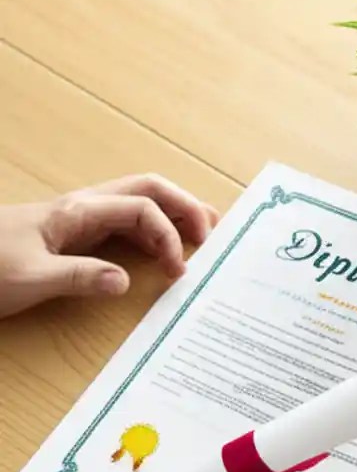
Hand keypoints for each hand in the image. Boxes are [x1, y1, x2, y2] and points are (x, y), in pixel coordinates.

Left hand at [0, 174, 218, 317]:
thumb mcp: (30, 278)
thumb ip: (80, 277)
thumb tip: (125, 282)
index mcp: (78, 211)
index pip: (143, 209)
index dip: (168, 237)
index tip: (176, 272)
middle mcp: (85, 207)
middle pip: (149, 190)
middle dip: (185, 207)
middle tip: (212, 234)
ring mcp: (81, 219)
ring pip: (140, 203)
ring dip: (173, 216)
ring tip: (201, 237)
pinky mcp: (75, 234)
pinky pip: (126, 224)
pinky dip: (153, 232)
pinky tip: (161, 252)